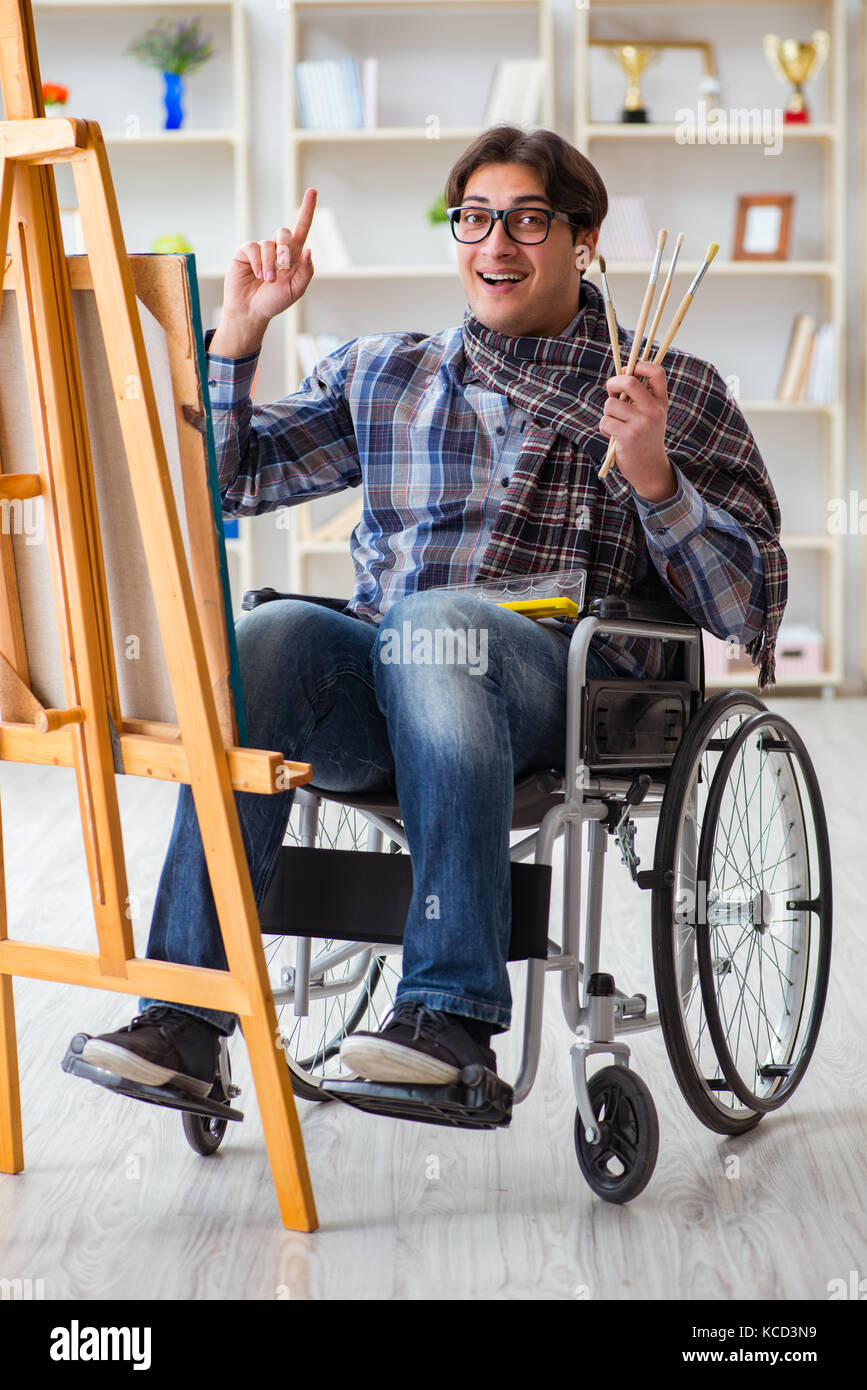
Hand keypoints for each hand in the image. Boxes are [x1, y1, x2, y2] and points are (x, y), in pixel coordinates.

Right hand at [210, 189, 316, 355]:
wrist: (251, 312)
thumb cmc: (274, 302)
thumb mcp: (296, 290)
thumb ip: (306, 271)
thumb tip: (308, 249)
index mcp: (293, 256)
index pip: (302, 228)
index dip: (307, 210)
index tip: (312, 191)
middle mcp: (277, 249)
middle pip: (285, 233)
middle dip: (285, 248)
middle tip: (284, 265)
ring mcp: (260, 250)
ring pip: (268, 244)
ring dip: (270, 264)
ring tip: (268, 280)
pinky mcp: (244, 253)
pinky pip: (252, 248)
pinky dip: (257, 262)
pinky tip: (258, 275)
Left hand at [599, 361, 676, 502]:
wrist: (650, 469)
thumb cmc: (645, 438)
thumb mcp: (650, 415)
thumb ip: (639, 397)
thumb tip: (619, 375)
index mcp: (661, 402)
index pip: (657, 373)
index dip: (639, 365)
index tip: (628, 370)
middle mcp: (654, 411)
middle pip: (629, 382)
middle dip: (613, 383)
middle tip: (611, 392)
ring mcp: (641, 424)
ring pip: (611, 404)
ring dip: (607, 413)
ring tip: (616, 424)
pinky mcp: (627, 436)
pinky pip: (605, 421)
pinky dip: (604, 428)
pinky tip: (613, 436)